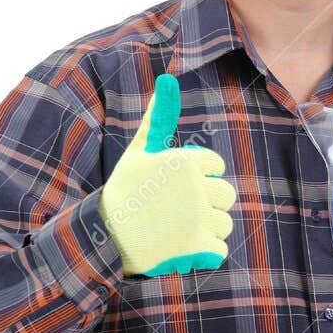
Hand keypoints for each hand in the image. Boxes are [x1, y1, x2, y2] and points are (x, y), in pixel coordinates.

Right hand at [98, 73, 236, 276]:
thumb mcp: (140, 151)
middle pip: (226, 194)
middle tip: (177, 210)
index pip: (216, 165)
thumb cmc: (125, 189)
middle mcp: (195, 188)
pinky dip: (204, 252)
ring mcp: (198, 219)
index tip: (173, 185)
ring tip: (176, 228)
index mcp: (185, 161)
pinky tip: (181, 246)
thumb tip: (167, 79)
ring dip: (206, 228)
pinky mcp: (198, 248)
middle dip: (207, 202)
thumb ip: (159, 117)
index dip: (197, 175)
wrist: (105, 236)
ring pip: (224, 223)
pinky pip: (219, 249)